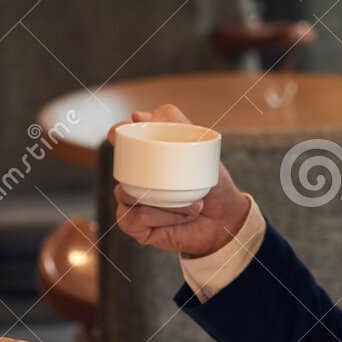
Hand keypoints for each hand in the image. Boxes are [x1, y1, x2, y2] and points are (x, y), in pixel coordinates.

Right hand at [110, 106, 251, 258]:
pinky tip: (182, 218)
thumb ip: (175, 123)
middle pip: (121, 171)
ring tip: (194, 204)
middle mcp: (134, 178)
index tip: (120, 134)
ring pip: (130, 195)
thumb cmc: (209, 183)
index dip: (117, 134)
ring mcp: (131, 203)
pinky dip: (163, 217)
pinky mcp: (134, 226)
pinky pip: (138, 217)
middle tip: (174, 182)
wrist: (224, 220)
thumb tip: (138, 115)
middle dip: (145, 175)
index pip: (122, 140)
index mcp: (146, 157)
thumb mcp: (200, 149)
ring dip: (167, 201)